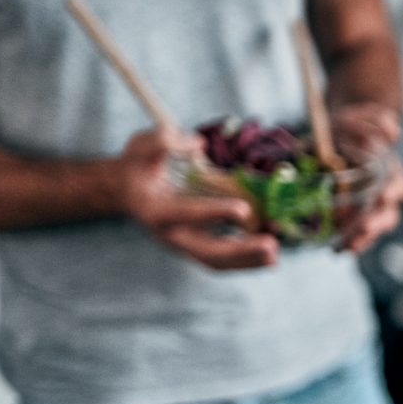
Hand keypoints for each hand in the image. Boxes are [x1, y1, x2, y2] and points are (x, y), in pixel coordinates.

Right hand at [118, 127, 278, 270]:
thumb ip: (163, 141)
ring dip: (247, 261)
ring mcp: (183, 244)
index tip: (244, 209)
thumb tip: (197, 145)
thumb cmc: (138, 165)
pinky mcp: (196, 247)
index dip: (214, 212)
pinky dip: (246, 260)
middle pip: (206, 252)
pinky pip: (222, 260)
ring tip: (275, 254)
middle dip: (240, 251)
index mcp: (155, 210)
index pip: (186, 214)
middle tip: (270, 245)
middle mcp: (169, 234)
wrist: (128, 191)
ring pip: (216, 261)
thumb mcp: (142, 145)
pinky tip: (269, 256)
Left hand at [331, 103, 402, 253]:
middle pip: (388, 214)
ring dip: (364, 238)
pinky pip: (356, 233)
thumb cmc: (354, 126)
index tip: (385, 196)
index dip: (394, 192)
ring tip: (351, 246)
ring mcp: (369, 208)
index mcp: (392, 173)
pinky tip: (338, 248)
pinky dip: (350, 242)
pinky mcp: (353, 216)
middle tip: (366, 227)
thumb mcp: (366, 115)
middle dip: (378, 222)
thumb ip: (380, 120)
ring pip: (373, 228)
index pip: (400, 185)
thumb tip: (394, 134)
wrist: (339, 135)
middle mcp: (385, 194)